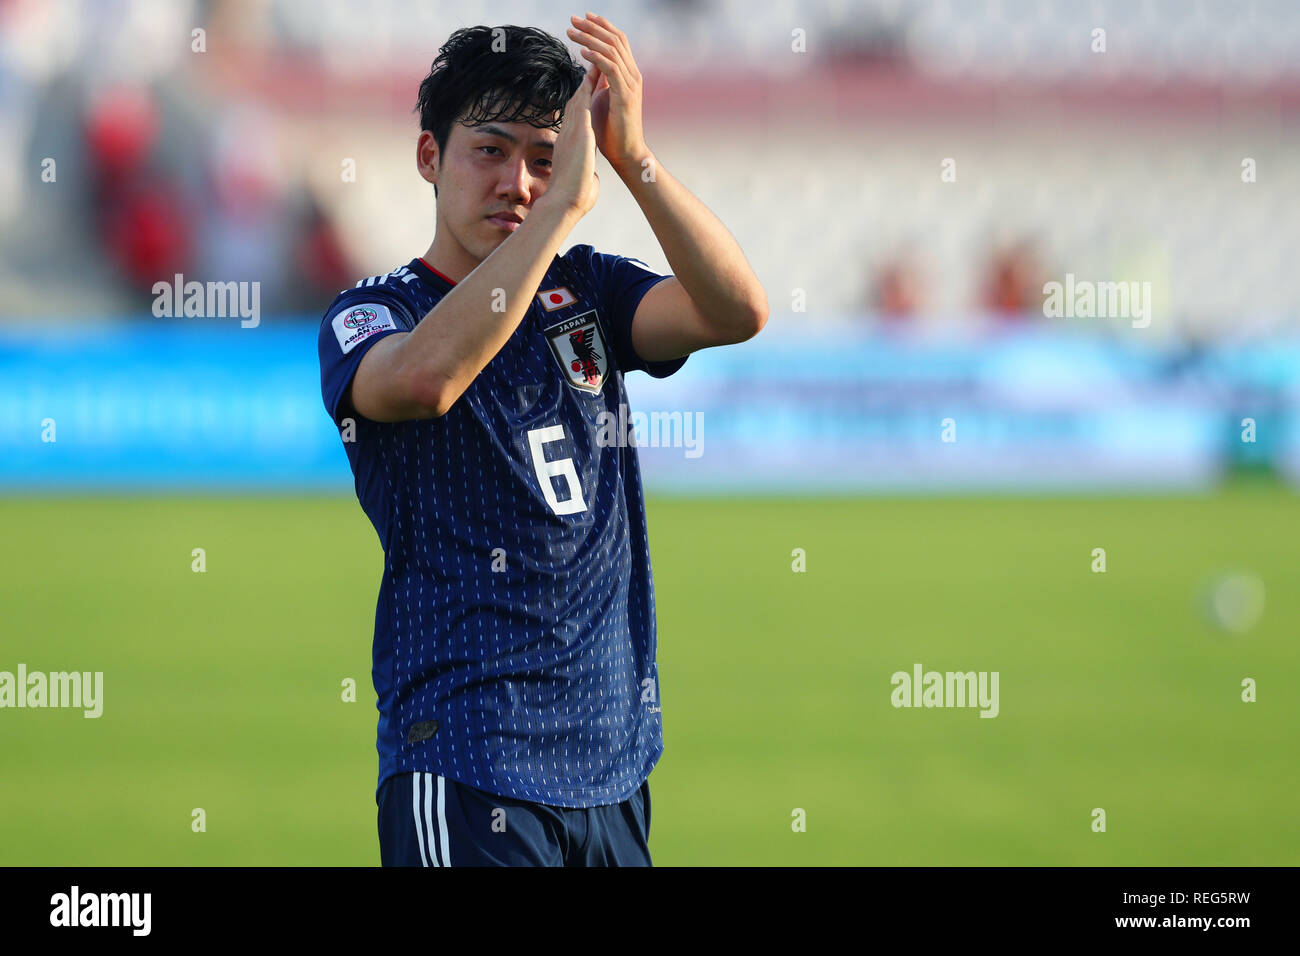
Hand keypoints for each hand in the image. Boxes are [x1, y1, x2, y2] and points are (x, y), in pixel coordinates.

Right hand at [537, 61, 600, 218]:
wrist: (565, 201)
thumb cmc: (573, 198)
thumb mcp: (583, 183)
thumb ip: (588, 176)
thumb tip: (592, 181)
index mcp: (569, 144)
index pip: (577, 119)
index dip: (584, 103)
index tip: (591, 92)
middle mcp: (568, 133)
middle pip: (576, 102)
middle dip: (585, 83)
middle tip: (591, 65)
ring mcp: (572, 129)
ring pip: (579, 96)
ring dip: (587, 78)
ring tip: (594, 60)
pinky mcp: (579, 129)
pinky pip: (585, 101)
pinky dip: (590, 86)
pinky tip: (596, 72)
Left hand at [566, 13, 648, 174]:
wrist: (625, 152)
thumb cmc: (611, 130)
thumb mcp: (602, 98)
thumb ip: (599, 81)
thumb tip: (591, 67)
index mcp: (628, 73)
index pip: (617, 40)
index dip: (601, 26)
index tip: (583, 18)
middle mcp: (633, 74)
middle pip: (614, 39)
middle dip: (592, 27)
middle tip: (572, 19)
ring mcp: (631, 84)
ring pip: (611, 50)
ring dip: (590, 39)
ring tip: (572, 32)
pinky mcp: (625, 95)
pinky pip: (610, 69)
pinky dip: (596, 58)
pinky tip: (582, 52)